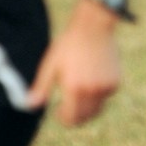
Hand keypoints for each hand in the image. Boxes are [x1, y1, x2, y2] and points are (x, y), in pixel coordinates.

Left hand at [26, 0, 121, 126]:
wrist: (94, 27)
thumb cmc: (69, 44)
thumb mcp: (50, 64)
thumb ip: (41, 88)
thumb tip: (30, 105)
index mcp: (74, 88)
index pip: (71, 118)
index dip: (63, 118)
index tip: (59, 111)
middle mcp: (92, 91)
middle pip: (85, 117)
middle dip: (76, 116)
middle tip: (68, 106)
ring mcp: (106, 87)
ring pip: (96, 109)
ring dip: (87, 107)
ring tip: (80, 93)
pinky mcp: (115, 82)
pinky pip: (105, 96)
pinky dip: (98, 95)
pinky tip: (92, 80)